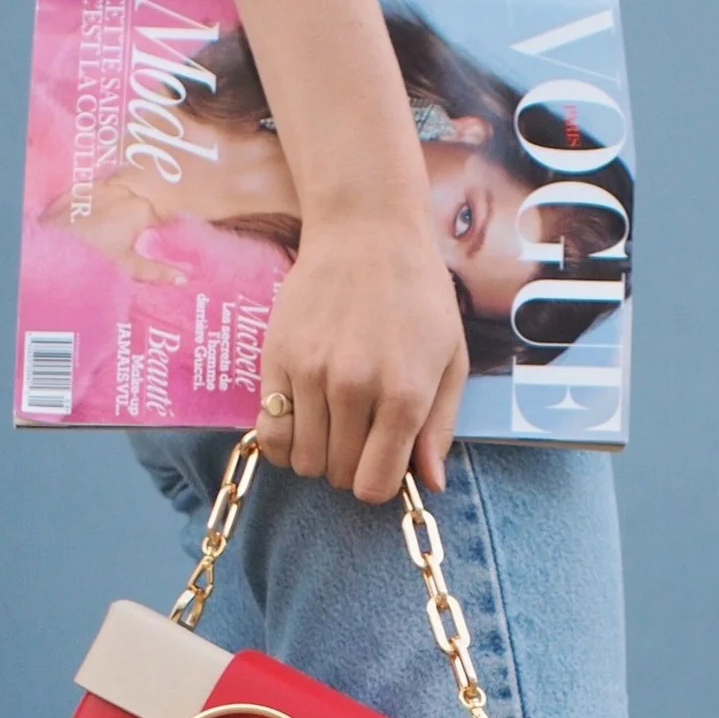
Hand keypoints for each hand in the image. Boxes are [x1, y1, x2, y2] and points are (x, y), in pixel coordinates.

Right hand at [255, 212, 465, 503]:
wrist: (367, 231)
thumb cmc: (418, 295)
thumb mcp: (450, 359)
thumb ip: (439, 426)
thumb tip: (429, 484)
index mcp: (405, 394)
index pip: (375, 485)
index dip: (377, 485)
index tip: (379, 465)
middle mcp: (355, 389)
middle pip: (337, 476)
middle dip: (349, 468)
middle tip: (357, 438)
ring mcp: (312, 374)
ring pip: (302, 460)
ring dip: (317, 456)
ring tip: (330, 427)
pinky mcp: (277, 359)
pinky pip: (268, 433)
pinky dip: (282, 442)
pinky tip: (299, 423)